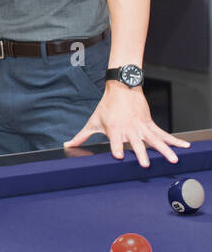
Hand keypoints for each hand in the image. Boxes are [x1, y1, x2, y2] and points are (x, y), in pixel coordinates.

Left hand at [65, 84, 190, 166]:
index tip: (120, 156)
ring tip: (173, 160)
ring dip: (164, 150)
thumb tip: (67, 144)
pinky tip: (185, 146)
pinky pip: (164, 134)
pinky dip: (174, 141)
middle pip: (137, 143)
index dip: (117, 148)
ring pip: (155, 140)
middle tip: (145, 164)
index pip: (115, 141)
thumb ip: (82, 136)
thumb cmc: (106, 106)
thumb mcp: (93, 121)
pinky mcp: (150, 124)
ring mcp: (142, 127)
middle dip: (141, 153)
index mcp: (115, 129)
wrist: (122, 87)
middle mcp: (130, 129)